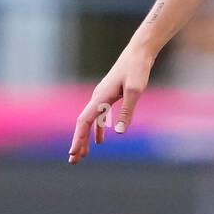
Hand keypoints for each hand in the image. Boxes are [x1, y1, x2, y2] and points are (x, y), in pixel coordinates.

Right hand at [68, 43, 154, 163]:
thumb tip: (120, 132)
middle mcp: (97, 97)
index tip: (73, 153)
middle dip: (78, 142)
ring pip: (90, 121)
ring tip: (84, 155)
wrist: (139, 52)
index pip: (84, 122)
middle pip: (83, 124)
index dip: (78, 138)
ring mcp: (102, 96)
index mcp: (100, 97)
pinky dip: (97, 129)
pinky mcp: (109, 95)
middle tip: (73, 161)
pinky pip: (99, 116)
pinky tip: (100, 141)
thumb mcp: (135, 90)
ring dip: (86, 138)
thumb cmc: (137, 68)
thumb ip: (127, 111)